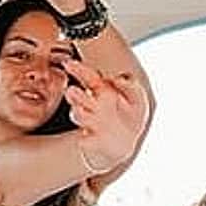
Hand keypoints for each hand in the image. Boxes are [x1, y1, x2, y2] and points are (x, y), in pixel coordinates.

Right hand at [61, 58, 147, 172]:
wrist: (127, 141)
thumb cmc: (131, 115)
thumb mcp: (138, 97)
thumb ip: (131, 84)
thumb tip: (118, 78)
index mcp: (102, 90)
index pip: (88, 76)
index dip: (78, 69)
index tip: (67, 63)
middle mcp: (92, 105)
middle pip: (78, 97)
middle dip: (74, 94)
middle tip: (71, 91)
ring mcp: (90, 122)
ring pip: (78, 115)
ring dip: (78, 112)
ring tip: (79, 110)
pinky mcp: (91, 141)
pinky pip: (85, 140)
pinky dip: (86, 139)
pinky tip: (88, 137)